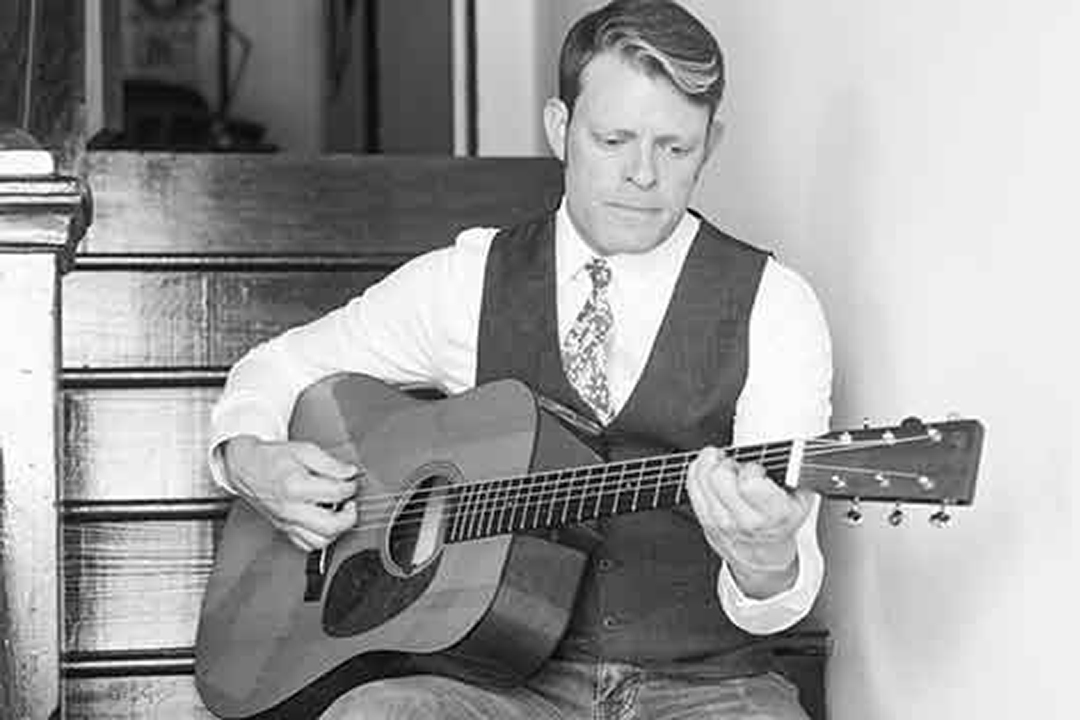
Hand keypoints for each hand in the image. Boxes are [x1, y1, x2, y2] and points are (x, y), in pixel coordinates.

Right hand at [222, 435, 360, 550]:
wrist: (246, 468)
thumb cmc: (272, 459)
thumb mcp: (304, 450)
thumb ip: (330, 463)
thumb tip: (350, 472)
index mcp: (295, 486)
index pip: (336, 493)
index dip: (351, 485)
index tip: (351, 480)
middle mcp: (290, 509)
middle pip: (330, 526)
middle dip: (349, 515)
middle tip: (351, 502)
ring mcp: (286, 522)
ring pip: (320, 542)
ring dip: (337, 530)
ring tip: (339, 514)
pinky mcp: (284, 529)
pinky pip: (307, 545)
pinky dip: (321, 538)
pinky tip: (325, 523)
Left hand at [686, 446, 813, 596]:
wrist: (762, 554)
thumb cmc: (780, 523)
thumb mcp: (801, 500)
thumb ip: (796, 476)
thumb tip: (787, 453)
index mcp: (773, 515)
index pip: (749, 483)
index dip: (752, 469)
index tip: (757, 470)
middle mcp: (744, 520)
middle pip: (720, 476)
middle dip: (730, 463)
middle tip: (739, 467)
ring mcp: (720, 521)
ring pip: (703, 477)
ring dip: (713, 463)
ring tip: (726, 467)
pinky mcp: (704, 519)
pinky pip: (692, 484)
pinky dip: (699, 469)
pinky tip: (710, 468)